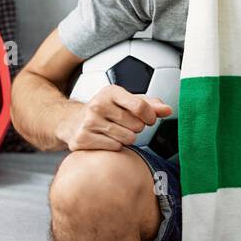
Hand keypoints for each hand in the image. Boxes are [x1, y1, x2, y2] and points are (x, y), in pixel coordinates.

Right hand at [56, 83, 172, 151]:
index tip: (150, 120)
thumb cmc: (106, 111)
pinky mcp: (83, 139)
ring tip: (115, 132)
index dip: (151, 116)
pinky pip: (114, 148)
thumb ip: (150, 105)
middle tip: (125, 125)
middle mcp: (98, 105)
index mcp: (111, 92)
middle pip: (136, 125)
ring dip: (126, 139)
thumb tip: (169, 110)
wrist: (72, 122)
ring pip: (127, 138)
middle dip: (136, 128)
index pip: (140, 106)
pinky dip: (114, 147)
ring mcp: (89, 122)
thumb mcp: (126, 102)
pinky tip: (105, 140)